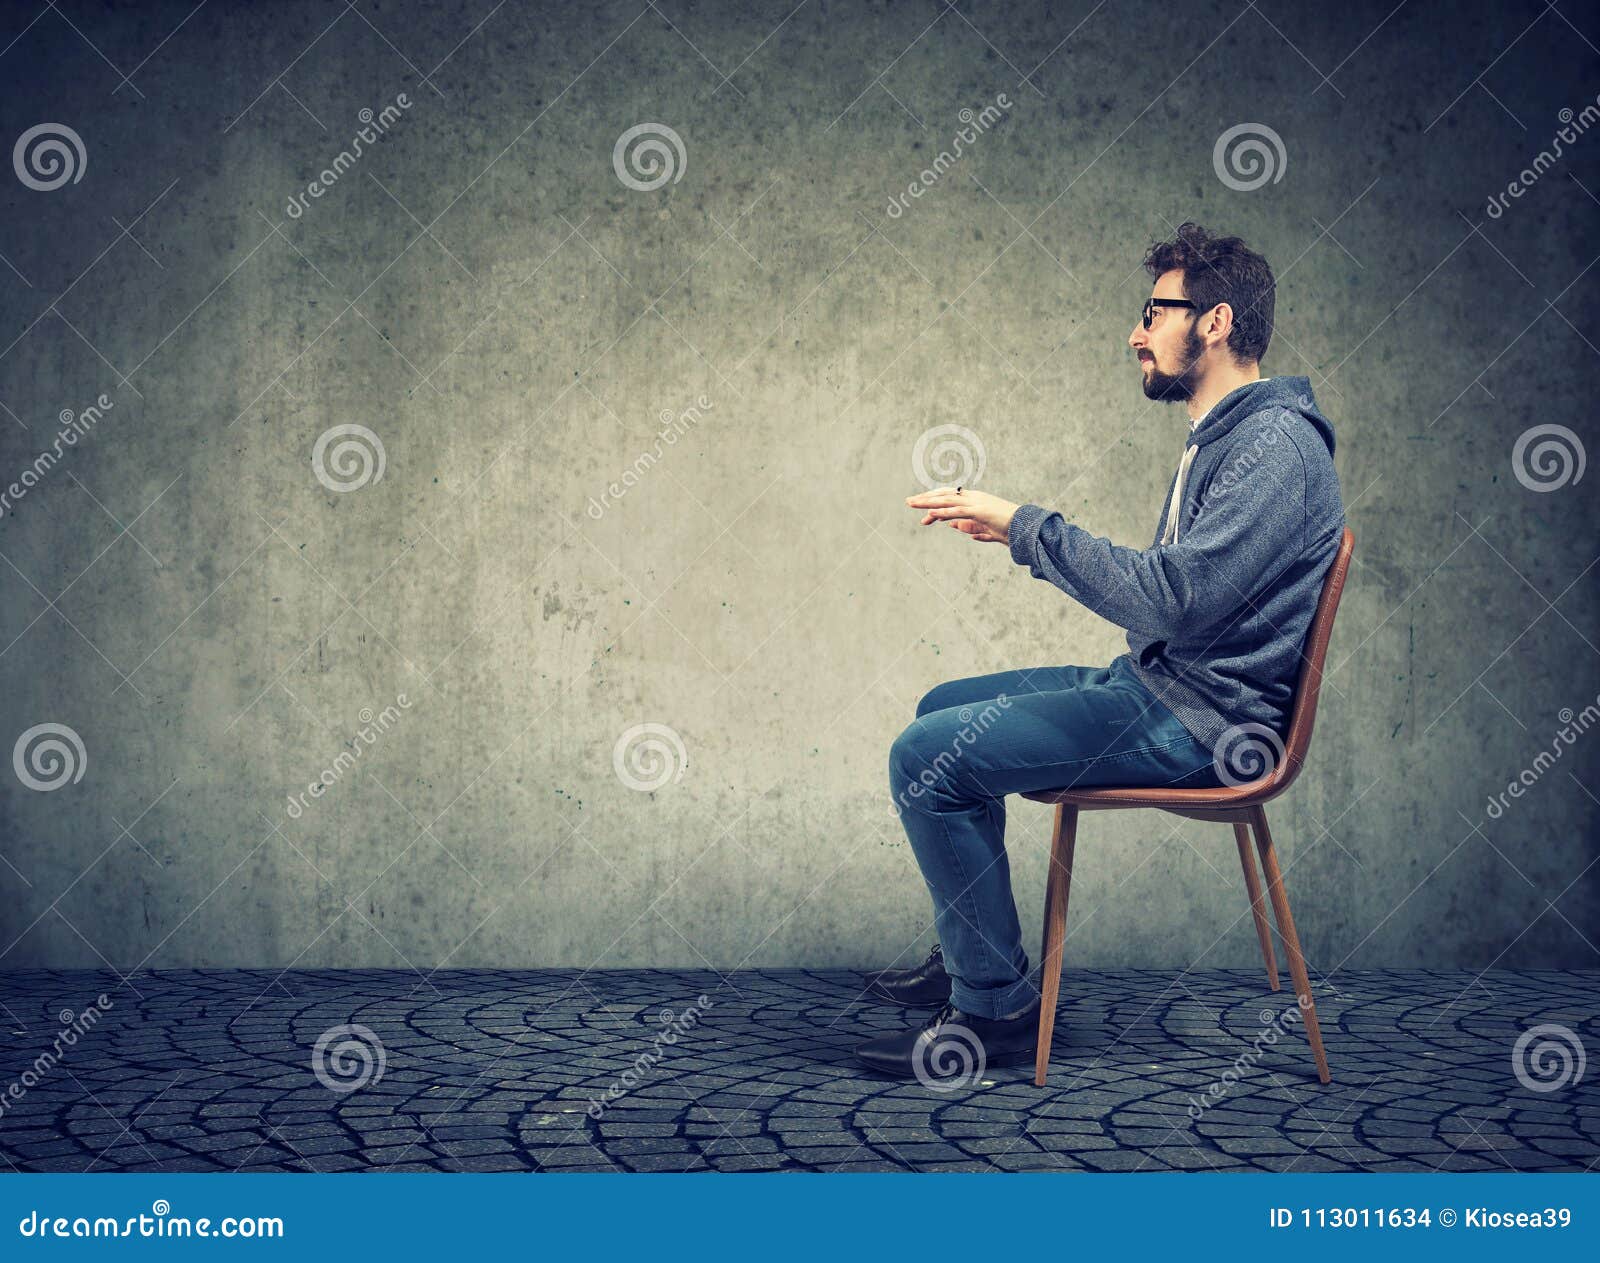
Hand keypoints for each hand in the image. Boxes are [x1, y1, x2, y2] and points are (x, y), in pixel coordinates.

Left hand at [904, 486, 1018, 544]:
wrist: (1026, 528)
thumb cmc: (1010, 529)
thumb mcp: (986, 530)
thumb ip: (971, 528)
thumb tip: (954, 527)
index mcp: (976, 501)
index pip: (951, 498)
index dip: (935, 501)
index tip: (922, 509)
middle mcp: (974, 498)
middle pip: (945, 495)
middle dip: (926, 498)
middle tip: (909, 501)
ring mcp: (977, 503)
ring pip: (947, 500)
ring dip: (928, 502)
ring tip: (912, 503)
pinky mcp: (980, 512)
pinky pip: (958, 511)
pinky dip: (943, 511)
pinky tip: (931, 513)